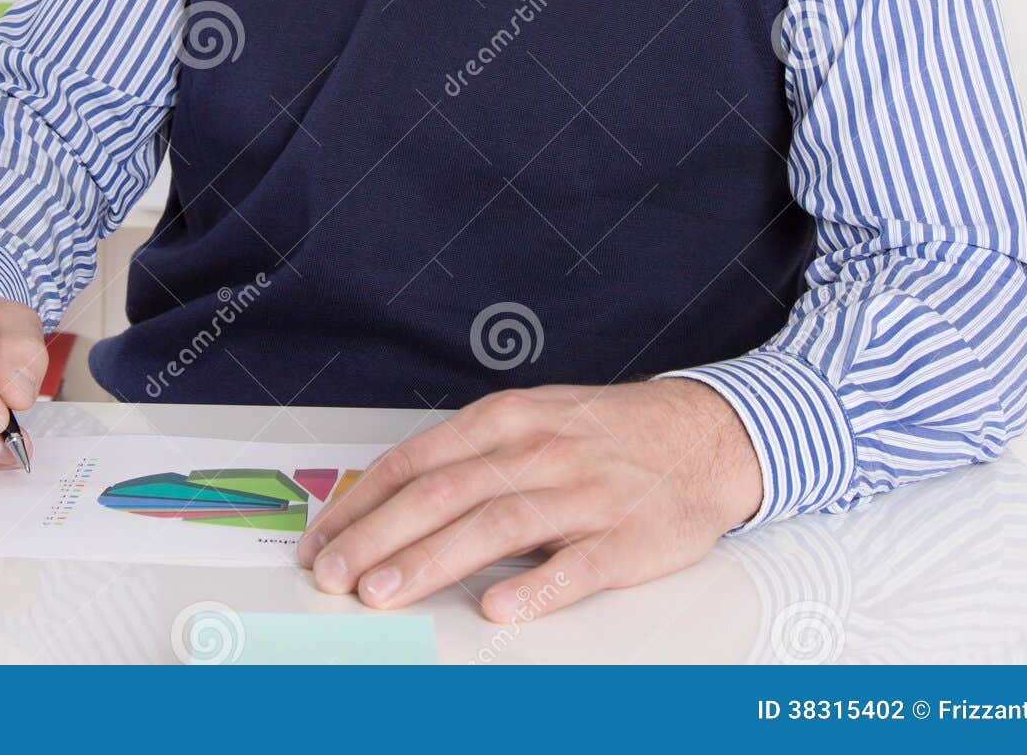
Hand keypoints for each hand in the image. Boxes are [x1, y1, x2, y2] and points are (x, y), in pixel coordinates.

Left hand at [295, 378, 761, 621]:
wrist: (703, 435)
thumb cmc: (603, 433)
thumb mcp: (530, 420)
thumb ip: (467, 456)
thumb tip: (388, 500)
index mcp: (507, 419)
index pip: (417, 460)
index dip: (363, 502)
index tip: (323, 539)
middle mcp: (538, 451)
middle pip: (444, 493)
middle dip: (378, 536)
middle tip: (332, 574)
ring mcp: (582, 494)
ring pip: (494, 526)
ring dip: (431, 561)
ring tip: (384, 591)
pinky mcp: (625, 539)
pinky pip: (575, 566)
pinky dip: (534, 587)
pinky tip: (498, 607)